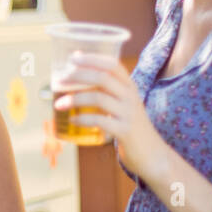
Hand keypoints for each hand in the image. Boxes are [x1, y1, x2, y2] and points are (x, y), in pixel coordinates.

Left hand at [53, 52, 169, 180]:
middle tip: (59, 81)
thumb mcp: (122, 105)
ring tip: (58, 104)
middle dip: (78, 76)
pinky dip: (82, 119)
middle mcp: (131, 97)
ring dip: (75, 99)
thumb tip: (75, 78)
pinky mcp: (125, 131)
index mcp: (130, 87)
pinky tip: (72, 120)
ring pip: (99, 98)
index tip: (73, 57)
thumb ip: (106, 92)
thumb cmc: (130, 127)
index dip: (92, 59)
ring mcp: (129, 114)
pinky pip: (100, 121)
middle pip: (103, 77)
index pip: (113, 65)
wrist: (152, 154)